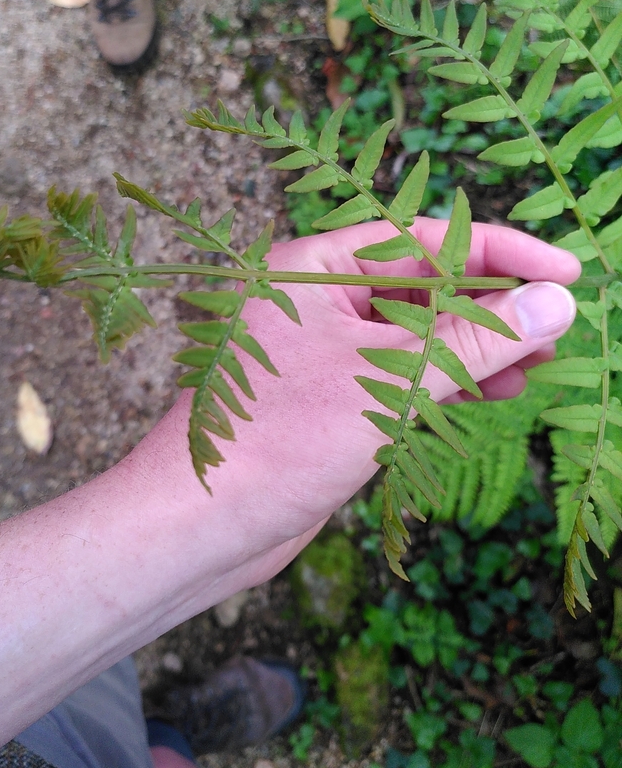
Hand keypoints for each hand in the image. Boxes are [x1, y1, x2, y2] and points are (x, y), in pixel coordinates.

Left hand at [159, 218, 578, 578]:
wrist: (201, 526)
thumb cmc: (279, 441)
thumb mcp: (390, 381)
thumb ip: (474, 340)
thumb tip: (553, 303)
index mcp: (311, 270)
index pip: (422, 240)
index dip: (499, 252)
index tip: (566, 270)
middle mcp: (314, 302)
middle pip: (422, 286)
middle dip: (492, 304)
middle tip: (558, 324)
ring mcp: (321, 354)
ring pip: (414, 336)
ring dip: (476, 346)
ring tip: (537, 363)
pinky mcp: (328, 402)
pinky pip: (398, 376)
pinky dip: (445, 381)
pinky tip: (492, 390)